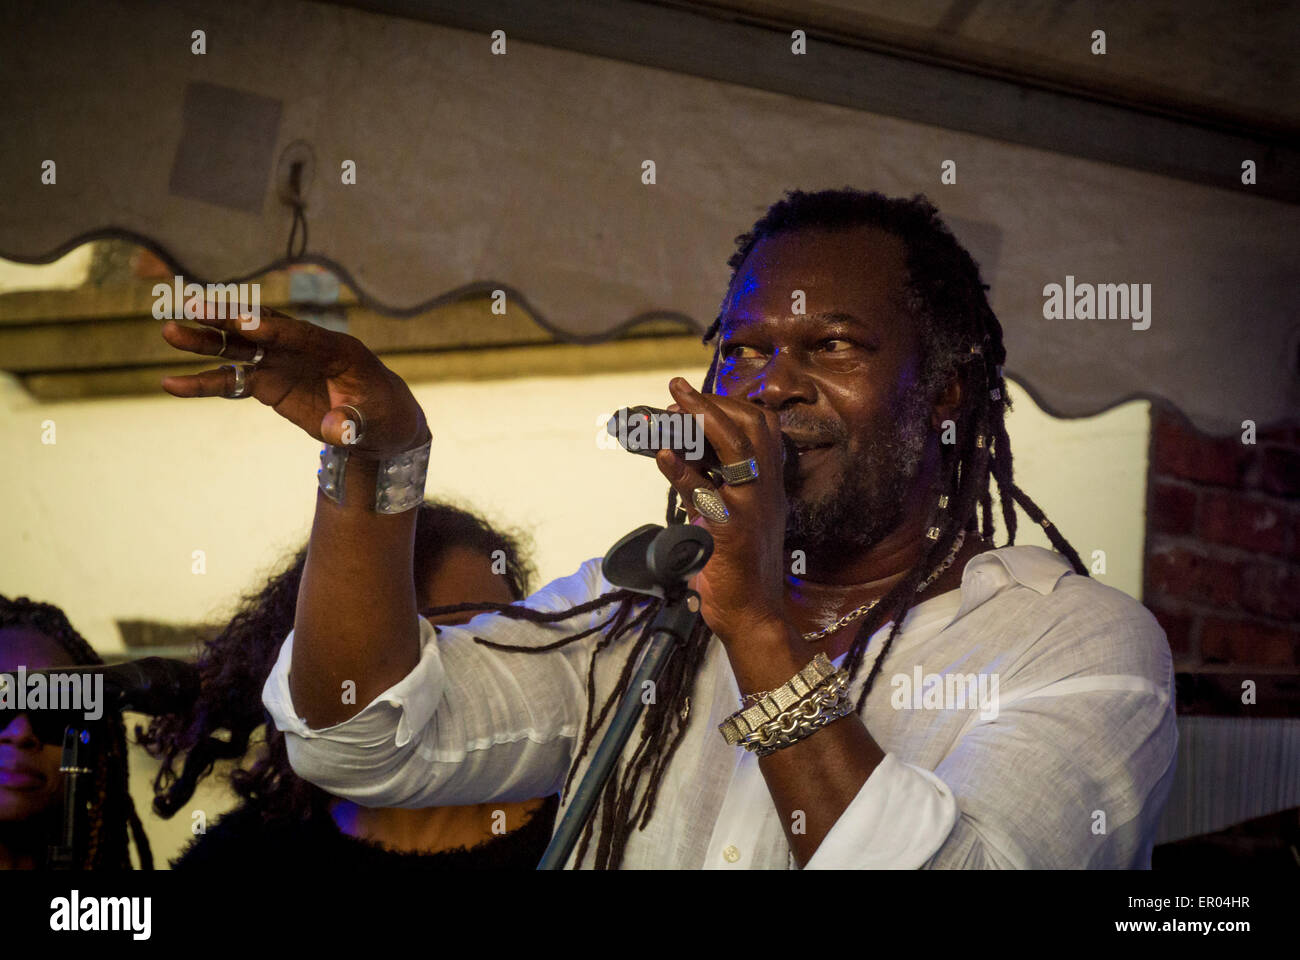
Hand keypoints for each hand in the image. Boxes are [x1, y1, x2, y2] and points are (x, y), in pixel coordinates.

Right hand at [160, 304, 426, 457]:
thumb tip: (336, 429)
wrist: (379, 427)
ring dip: (206, 341)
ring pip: (240, 348)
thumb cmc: (383, 418)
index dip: (276, 329)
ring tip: (169, 332)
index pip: (303, 335)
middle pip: (262, 328)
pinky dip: (205, 382)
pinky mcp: (269, 382)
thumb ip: (353, 424)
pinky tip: (171, 384)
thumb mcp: (375, 425)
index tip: (245, 321)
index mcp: (339, 350)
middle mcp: (305, 348)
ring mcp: (283, 362)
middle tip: (191, 305)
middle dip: (229, 317)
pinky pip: (232, 381)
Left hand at [655, 377, 788, 642]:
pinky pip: (707, 492)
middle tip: (676, 391)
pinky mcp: (733, 531)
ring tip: (671, 406)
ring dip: (702, 420)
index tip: (692, 398)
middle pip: (752, 426)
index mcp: (767, 485)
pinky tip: (662, 456)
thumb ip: (709, 486)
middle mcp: (767, 490)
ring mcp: (753, 508)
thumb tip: (675, 455)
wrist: (753, 616)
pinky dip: (683, 472)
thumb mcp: (726, 519)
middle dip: (713, 402)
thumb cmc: (737, 570)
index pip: (760, 428)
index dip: (728, 406)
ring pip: (736, 448)